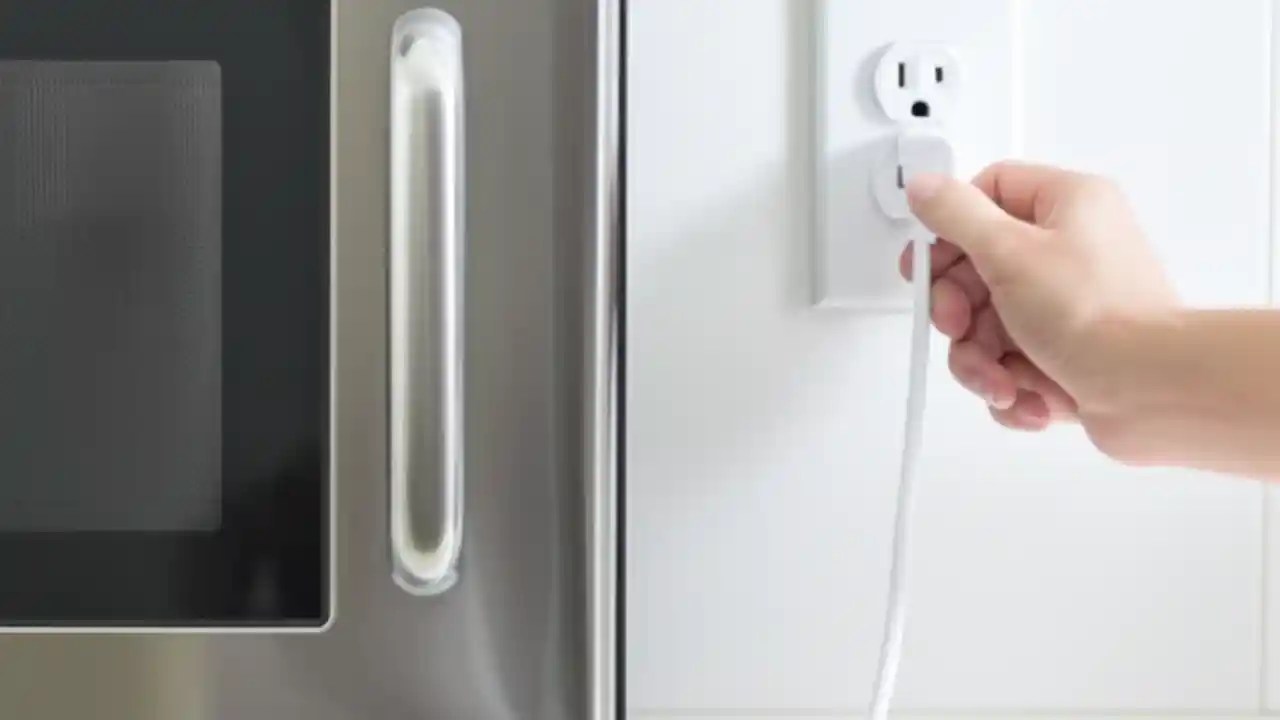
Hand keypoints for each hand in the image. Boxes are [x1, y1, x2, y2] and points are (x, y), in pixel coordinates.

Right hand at [899, 162, 1178, 434]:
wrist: (1153, 391)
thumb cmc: (1096, 317)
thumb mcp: (1009, 251)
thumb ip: (956, 214)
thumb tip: (924, 186)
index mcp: (1067, 205)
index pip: (987, 193)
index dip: (949, 232)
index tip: (927, 267)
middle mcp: (1072, 248)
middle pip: (979, 269)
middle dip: (960, 313)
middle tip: (959, 327)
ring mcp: (1070, 304)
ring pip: (990, 326)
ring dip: (981, 360)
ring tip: (1002, 380)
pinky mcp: (1070, 351)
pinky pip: (1013, 363)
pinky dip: (1011, 385)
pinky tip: (1028, 394)